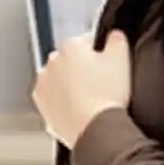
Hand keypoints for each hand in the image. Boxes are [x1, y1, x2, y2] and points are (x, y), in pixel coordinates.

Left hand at [31, 30, 130, 147]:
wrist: (94, 129)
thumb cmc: (106, 95)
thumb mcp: (122, 58)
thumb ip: (116, 39)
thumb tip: (113, 35)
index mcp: (70, 46)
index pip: (87, 41)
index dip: (101, 52)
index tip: (109, 63)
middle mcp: (51, 63)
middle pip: (71, 61)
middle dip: (83, 69)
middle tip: (101, 84)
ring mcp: (44, 85)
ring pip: (60, 80)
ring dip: (71, 86)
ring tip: (90, 99)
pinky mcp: (42, 106)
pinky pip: (55, 100)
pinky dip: (64, 103)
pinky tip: (79, 110)